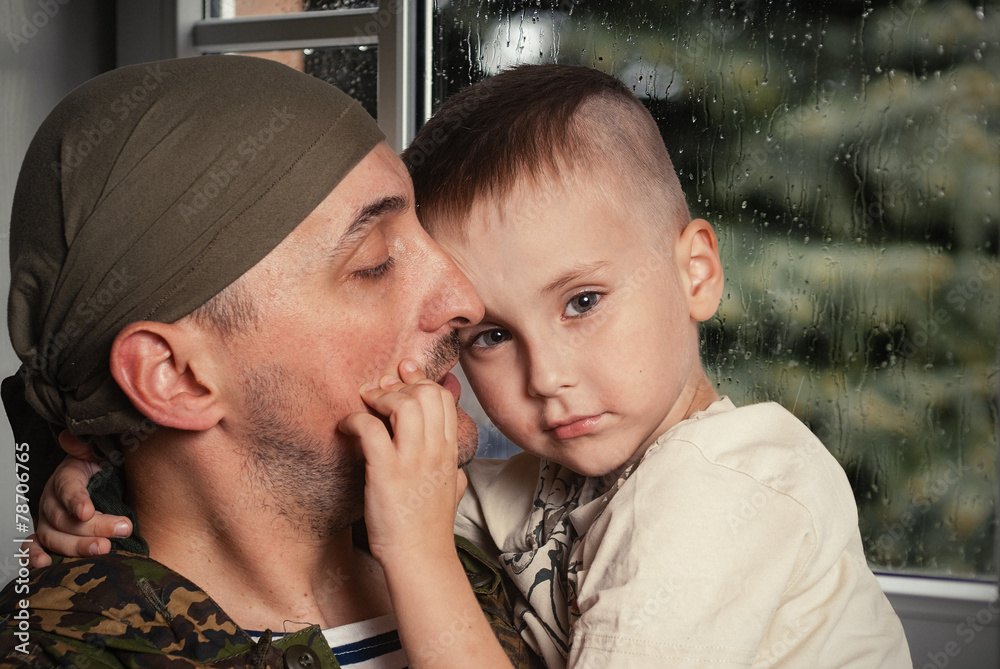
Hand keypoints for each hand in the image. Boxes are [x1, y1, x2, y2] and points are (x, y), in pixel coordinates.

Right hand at [30, 432, 132, 566]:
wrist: (110, 481)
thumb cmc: (109, 469)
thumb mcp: (106, 452)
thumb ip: (90, 446)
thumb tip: (71, 437)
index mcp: (68, 475)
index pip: (67, 487)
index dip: (75, 500)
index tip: (87, 511)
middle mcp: (53, 498)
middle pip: (64, 517)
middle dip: (93, 528)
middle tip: (122, 530)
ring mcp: (49, 519)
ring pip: (53, 536)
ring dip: (76, 546)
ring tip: (104, 549)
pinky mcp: (49, 535)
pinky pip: (34, 547)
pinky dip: (35, 556)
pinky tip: (45, 564)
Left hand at [339, 360, 464, 566]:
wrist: (420, 558)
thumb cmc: (430, 529)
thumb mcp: (455, 494)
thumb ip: (456, 476)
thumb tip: (458, 471)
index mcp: (450, 451)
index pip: (443, 398)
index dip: (421, 379)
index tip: (403, 374)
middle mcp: (435, 450)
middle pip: (425, 393)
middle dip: (399, 385)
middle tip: (378, 391)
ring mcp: (413, 459)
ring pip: (403, 403)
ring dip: (380, 397)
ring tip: (365, 405)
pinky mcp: (386, 471)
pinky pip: (370, 429)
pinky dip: (354, 420)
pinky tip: (345, 426)